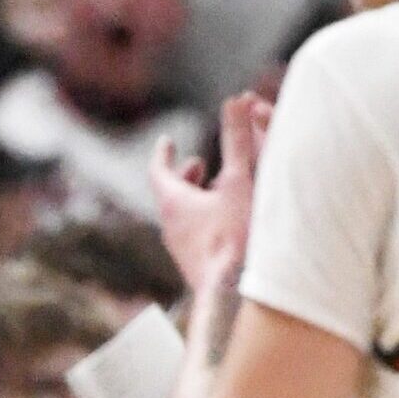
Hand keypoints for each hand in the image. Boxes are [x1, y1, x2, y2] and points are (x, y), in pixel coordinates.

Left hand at [150, 92, 270, 290]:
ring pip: (184, 218)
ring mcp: (182, 250)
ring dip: (198, 200)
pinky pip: (196, 237)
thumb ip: (237, 140)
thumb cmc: (235, 237)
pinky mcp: (197, 268)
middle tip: (198, 164)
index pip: (159, 171)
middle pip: (171, 195)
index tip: (167, 142)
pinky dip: (207, 222)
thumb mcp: (239, 181)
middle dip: (186, 177)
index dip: (164, 154)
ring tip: (215, 192)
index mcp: (173, 202)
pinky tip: (228, 226)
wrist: (233, 297)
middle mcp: (171, 227)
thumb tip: (235, 100)